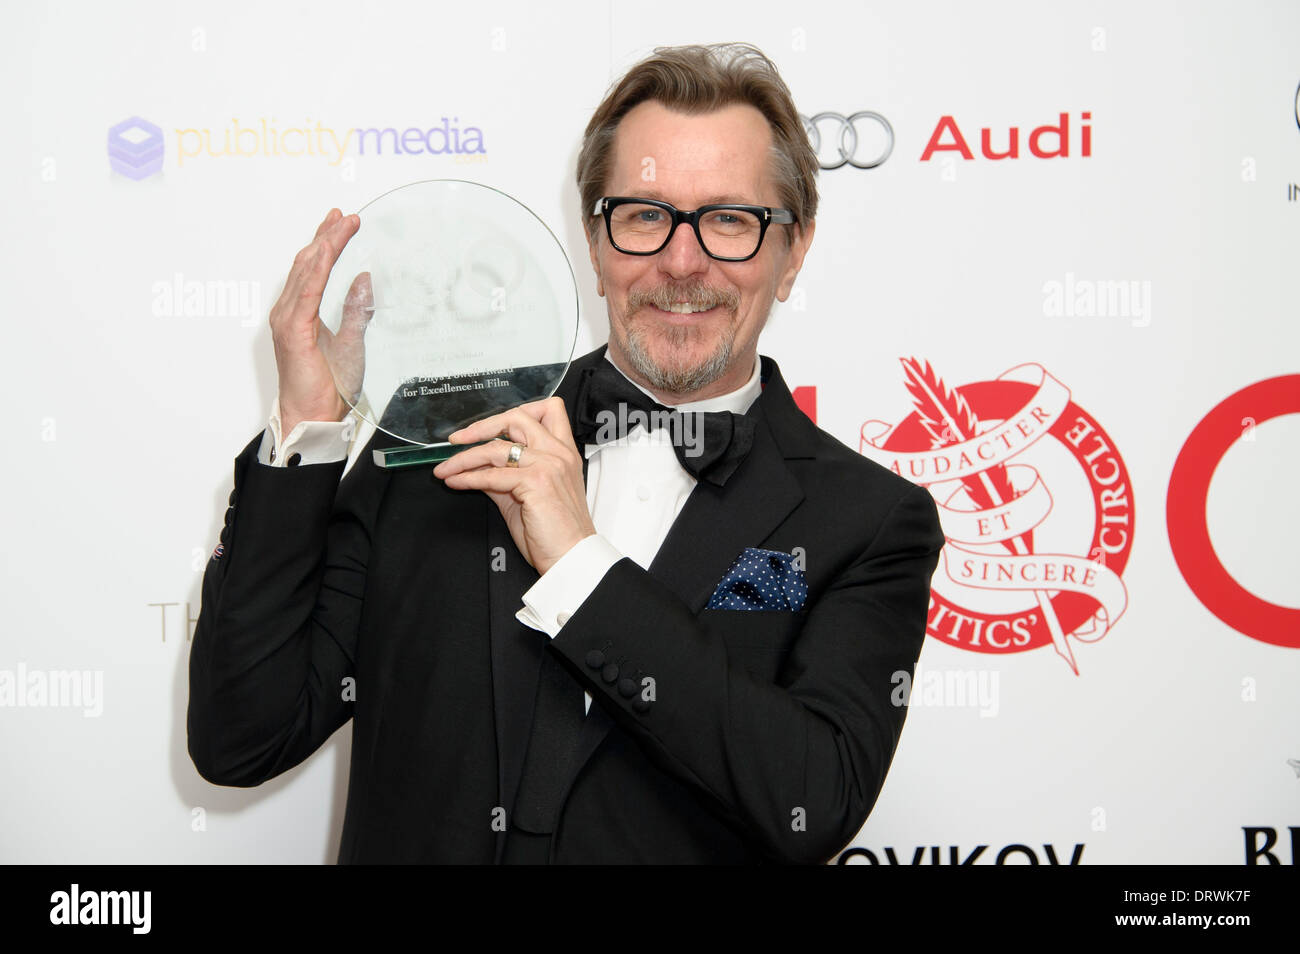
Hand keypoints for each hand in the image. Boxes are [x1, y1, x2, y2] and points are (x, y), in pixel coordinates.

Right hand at [270, 208, 372, 434]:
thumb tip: (364, 281)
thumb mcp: (352, 341)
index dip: (326, 243)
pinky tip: (326, 252)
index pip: (313, 269)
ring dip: (323, 245)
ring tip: (341, 224)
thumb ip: (356, 310)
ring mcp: (288, 320)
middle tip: (344, 216)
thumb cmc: (327, 386)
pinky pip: (306, 293)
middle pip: (307, 263)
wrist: (314, 414)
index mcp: (301, 314)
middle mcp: (289, 312)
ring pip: (305, 271)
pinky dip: (316, 270)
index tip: (340, 222)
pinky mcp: (293, 330)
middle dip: (326, 236)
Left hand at [432, 398, 595, 574]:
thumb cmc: (555, 534)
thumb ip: (504, 476)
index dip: (511, 414)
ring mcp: (549, 465)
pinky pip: (491, 475)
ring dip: (463, 458)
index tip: (485, 429)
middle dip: (482, 426)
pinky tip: (456, 482)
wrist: (570, 559)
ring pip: (496, 447)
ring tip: (446, 468)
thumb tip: (476, 467)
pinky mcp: (536, 482)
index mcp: (563, 452)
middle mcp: (559, 453)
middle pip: (518, 417)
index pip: (545, 411)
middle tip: (458, 440)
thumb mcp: (525, 497)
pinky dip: (467, 478)